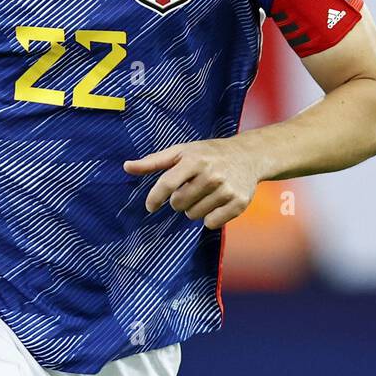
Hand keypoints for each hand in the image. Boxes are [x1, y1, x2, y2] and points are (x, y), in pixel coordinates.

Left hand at [123, 139, 264, 229]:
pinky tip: (216, 203)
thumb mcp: (182, 151)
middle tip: (190, 189)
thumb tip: (126, 166)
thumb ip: (153, 161)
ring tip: (204, 194)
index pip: (167, 185)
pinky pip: (211, 223)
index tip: (151, 206)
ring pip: (194, 215)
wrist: (248, 155)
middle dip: (179, 200)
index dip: (155, 198)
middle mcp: (211, 174)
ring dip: (194, 209)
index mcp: (195, 160)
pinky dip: (210, 218)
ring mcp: (226, 189)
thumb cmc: (209, 153)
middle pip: (179, 204)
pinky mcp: (238, 203)